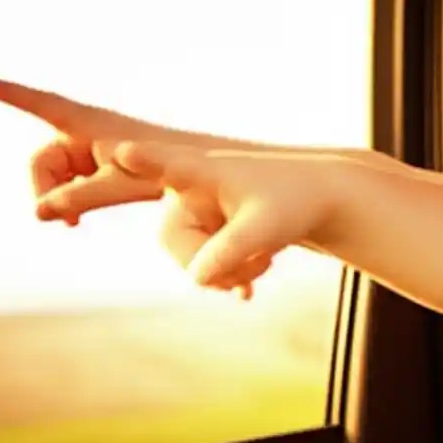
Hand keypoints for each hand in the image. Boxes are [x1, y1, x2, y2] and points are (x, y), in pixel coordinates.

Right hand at [0, 74, 169, 223]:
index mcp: (86, 124)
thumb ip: (79, 196)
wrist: (201, 171)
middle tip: (64, 221)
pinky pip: (70, 182)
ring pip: (55, 177)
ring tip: (76, 221)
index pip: (39, 104)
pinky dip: (71, 199)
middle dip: (46, 190)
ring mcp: (90, 149)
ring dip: (60, 198)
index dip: (6, 93)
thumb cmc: (166, 169)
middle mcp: (84, 132)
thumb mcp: (120, 183)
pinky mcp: (100, 164)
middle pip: (42, 162)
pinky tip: (77, 220)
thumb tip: (38, 212)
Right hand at [108, 141, 344, 296]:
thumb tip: (197, 279)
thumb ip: (230, 251)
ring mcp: (196, 212)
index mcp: (205, 170)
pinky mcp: (207, 233)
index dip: (145, 161)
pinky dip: (230, 279)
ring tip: (263, 258)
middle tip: (258, 262)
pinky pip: (201, 270)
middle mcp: (190, 189)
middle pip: (173, 241)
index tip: (122, 150)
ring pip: (190, 263)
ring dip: (227, 273)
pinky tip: (250, 292)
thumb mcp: (269, 227)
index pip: (169, 164)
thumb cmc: (297, 202)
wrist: (319, 201)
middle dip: (209, 262)